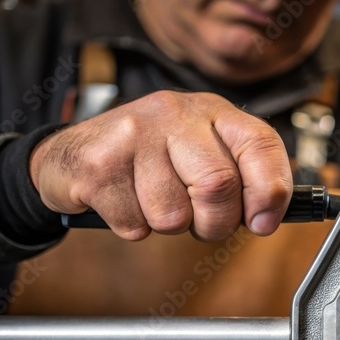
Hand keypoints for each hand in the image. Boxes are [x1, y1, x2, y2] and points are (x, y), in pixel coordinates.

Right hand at [30, 91, 292, 240]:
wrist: (69, 156)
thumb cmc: (150, 162)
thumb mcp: (203, 156)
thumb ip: (241, 179)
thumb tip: (268, 217)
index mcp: (212, 112)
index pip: (261, 144)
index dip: (270, 192)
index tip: (263, 223)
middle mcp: (175, 113)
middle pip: (219, 185)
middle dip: (216, 224)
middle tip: (203, 225)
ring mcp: (134, 133)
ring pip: (174, 213)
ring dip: (169, 226)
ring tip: (154, 203)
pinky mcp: (98, 163)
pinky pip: (135, 224)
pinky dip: (133, 228)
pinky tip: (123, 202)